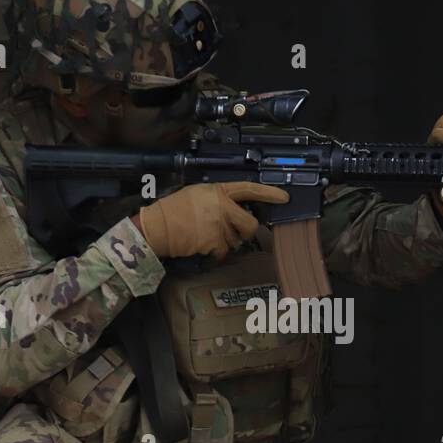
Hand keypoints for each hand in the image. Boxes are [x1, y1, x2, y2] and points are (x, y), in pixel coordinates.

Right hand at [137, 182, 288, 259]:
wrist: (158, 227)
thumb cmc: (174, 210)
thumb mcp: (197, 194)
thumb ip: (218, 198)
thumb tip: (235, 208)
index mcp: (219, 191)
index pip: (249, 189)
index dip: (268, 193)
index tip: (284, 197)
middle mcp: (222, 207)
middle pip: (249, 223)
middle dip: (245, 231)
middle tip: (233, 232)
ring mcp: (220, 225)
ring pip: (235, 240)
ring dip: (224, 241)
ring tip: (204, 234)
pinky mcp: (215, 242)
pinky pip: (224, 251)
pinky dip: (215, 253)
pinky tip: (201, 244)